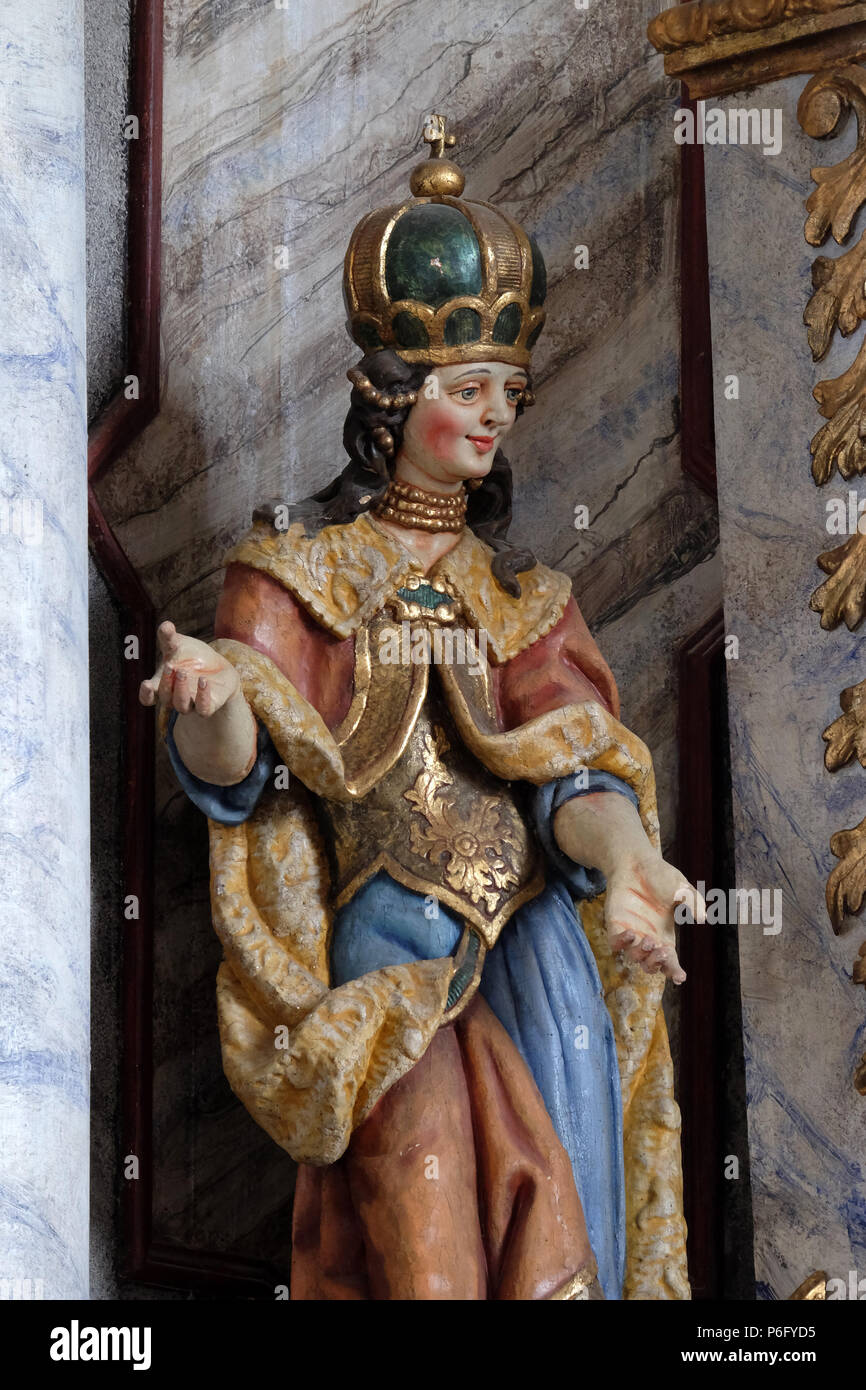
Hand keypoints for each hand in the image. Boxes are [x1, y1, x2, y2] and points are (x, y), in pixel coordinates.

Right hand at [139, 620, 239, 717]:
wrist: (219, 668)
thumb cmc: (192, 656)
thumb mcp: (179, 644)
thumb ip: (169, 637)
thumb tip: (165, 626)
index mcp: (163, 685)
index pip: (148, 698)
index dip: (146, 694)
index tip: (146, 684)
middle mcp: (175, 697)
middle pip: (165, 699)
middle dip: (166, 683)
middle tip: (171, 665)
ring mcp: (192, 704)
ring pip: (181, 707)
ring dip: (181, 690)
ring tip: (184, 671)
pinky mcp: (208, 706)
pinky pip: (203, 710)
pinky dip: (202, 697)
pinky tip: (203, 680)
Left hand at [604, 852, 701, 984]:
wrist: (634, 861)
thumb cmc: (660, 875)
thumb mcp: (683, 889)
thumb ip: (693, 903)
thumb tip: (703, 918)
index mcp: (665, 935)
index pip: (670, 961)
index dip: (675, 972)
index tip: (681, 977)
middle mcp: (647, 938)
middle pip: (652, 965)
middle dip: (657, 963)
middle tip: (663, 950)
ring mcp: (630, 932)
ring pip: (634, 957)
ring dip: (642, 954)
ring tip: (649, 940)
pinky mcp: (614, 924)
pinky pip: (615, 943)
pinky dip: (622, 943)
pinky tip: (632, 934)